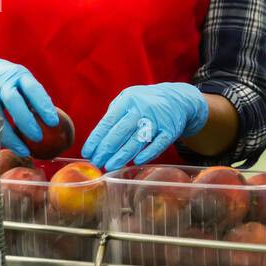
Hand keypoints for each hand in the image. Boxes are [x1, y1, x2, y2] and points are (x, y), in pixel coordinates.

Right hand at [0, 46, 57, 157]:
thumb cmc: (11, 83)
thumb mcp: (22, 84)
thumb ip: (34, 99)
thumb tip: (55, 125)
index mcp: (20, 75)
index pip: (34, 89)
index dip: (44, 106)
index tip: (54, 123)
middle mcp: (3, 83)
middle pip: (13, 101)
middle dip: (26, 121)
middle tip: (39, 138)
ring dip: (11, 136)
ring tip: (24, 150)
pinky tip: (9, 149)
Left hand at [82, 83, 208, 171]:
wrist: (177, 99)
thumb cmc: (145, 102)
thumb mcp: (128, 98)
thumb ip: (113, 114)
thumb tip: (97, 139)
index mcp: (128, 100)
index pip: (108, 122)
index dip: (96, 139)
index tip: (87, 153)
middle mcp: (143, 109)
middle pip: (120, 132)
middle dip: (106, 150)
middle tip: (96, 163)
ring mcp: (158, 120)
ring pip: (137, 141)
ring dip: (122, 156)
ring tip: (110, 166)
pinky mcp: (171, 130)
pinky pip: (158, 145)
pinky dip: (147, 154)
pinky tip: (135, 162)